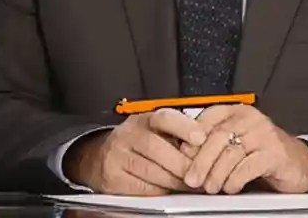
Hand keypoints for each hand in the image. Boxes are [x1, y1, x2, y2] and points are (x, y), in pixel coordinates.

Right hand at [64, 109, 207, 194]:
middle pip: (155, 146)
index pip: (163, 117)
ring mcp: (118, 156)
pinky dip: (159, 190)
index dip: (183, 126)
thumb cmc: (136, 145)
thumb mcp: (154, 132)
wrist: (100, 158)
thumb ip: (177, 136)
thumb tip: (207, 147)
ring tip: (190, 184)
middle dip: (181, 162)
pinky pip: (140, 187)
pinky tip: (169, 190)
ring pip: (149, 169)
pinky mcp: (113, 178)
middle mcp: (128, 134)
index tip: (200, 138)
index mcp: (143, 120)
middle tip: (200, 173)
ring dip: (173, 180)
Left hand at [181, 105, 307, 194]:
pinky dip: (235, 180)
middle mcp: (251, 119)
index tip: (183, 155)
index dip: (192, 137)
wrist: (299, 164)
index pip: (209, 117)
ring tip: (210, 187)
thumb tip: (185, 151)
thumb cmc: (263, 153)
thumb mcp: (237, 143)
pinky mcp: (275, 153)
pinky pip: (248, 167)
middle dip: (201, 161)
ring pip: (231, 153)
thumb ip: (214, 143)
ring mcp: (264, 134)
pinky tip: (230, 187)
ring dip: (216, 174)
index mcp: (238, 111)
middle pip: (218, 136)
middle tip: (191, 179)